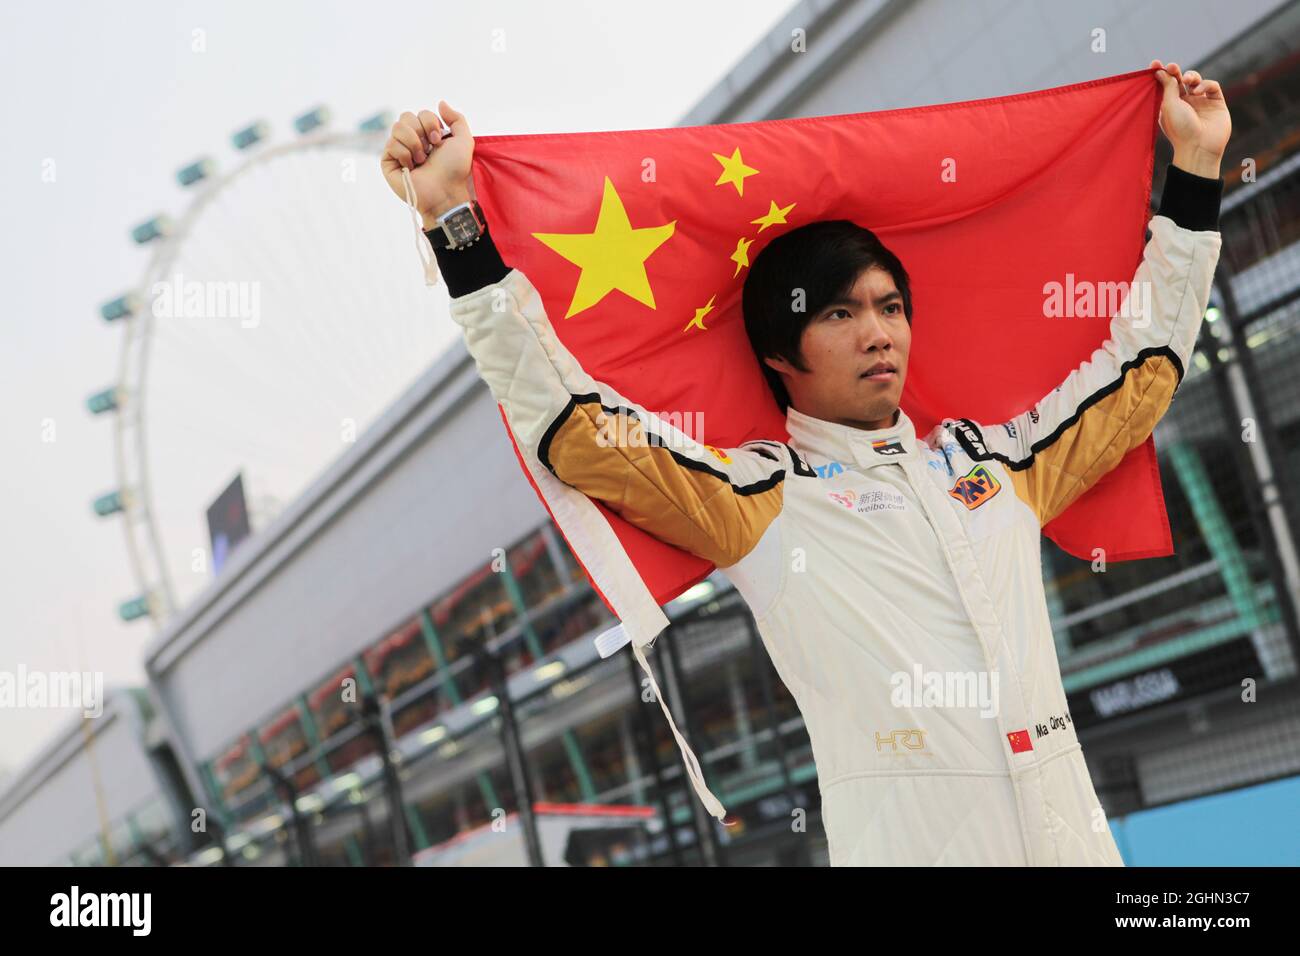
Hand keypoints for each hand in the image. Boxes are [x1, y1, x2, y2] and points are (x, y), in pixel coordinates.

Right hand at [381, 101, 474, 229]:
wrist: (445, 191)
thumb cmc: (455, 170)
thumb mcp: (464, 140)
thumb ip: (456, 118)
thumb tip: (440, 102)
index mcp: (427, 135)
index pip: (421, 113)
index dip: (430, 123)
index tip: (438, 141)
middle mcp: (411, 141)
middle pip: (405, 116)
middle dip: (420, 131)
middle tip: (429, 150)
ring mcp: (399, 151)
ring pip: (397, 127)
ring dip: (414, 144)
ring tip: (421, 160)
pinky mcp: (388, 162)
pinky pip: (390, 144)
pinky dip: (404, 155)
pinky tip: (411, 167)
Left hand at [1149, 60, 1230, 178]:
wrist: (1200, 146)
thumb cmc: (1180, 128)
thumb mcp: (1169, 105)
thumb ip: (1167, 87)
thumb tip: (1160, 71)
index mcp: (1170, 106)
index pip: (1166, 86)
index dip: (1162, 74)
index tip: (1155, 64)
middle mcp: (1185, 103)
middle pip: (1180, 81)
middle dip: (1176, 72)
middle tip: (1172, 67)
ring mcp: (1201, 102)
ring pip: (1196, 80)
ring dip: (1191, 76)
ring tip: (1187, 80)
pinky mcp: (1216, 102)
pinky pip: (1211, 86)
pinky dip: (1205, 84)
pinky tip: (1198, 91)